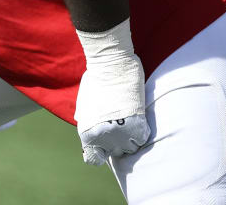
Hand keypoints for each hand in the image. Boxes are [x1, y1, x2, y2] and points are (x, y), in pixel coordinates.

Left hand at [74, 19, 150, 165]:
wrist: (110, 65)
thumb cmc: (96, 80)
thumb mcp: (84, 104)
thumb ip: (87, 121)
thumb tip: (91, 129)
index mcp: (86, 133)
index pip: (94, 159)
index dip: (101, 152)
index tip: (106, 143)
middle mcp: (102, 138)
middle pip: (114, 152)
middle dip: (116, 140)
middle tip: (119, 121)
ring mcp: (119, 135)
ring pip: (130, 147)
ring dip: (130, 135)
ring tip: (127, 117)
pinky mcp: (136, 127)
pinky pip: (141, 138)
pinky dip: (140, 129)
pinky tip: (135, 114)